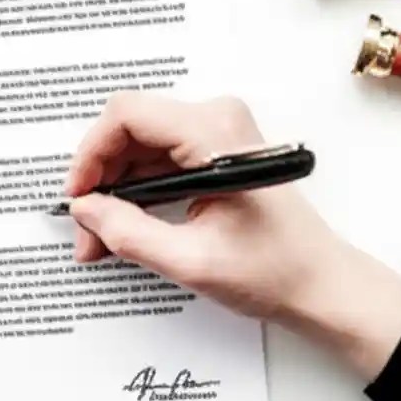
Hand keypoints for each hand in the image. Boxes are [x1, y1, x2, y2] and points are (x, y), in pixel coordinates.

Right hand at [64, 91, 400, 379]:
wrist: (322, 285)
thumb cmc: (278, 269)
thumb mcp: (190, 260)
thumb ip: (128, 232)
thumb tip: (86, 212)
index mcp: (215, 133)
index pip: (126, 115)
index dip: (90, 154)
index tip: (78, 195)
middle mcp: (218, 120)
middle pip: (129, 129)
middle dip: (99, 180)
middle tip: (85, 228)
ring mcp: (218, 135)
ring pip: (140, 146)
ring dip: (115, 190)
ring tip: (101, 238)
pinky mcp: (215, 153)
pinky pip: (160, 159)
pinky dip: (136, 191)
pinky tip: (124, 226)